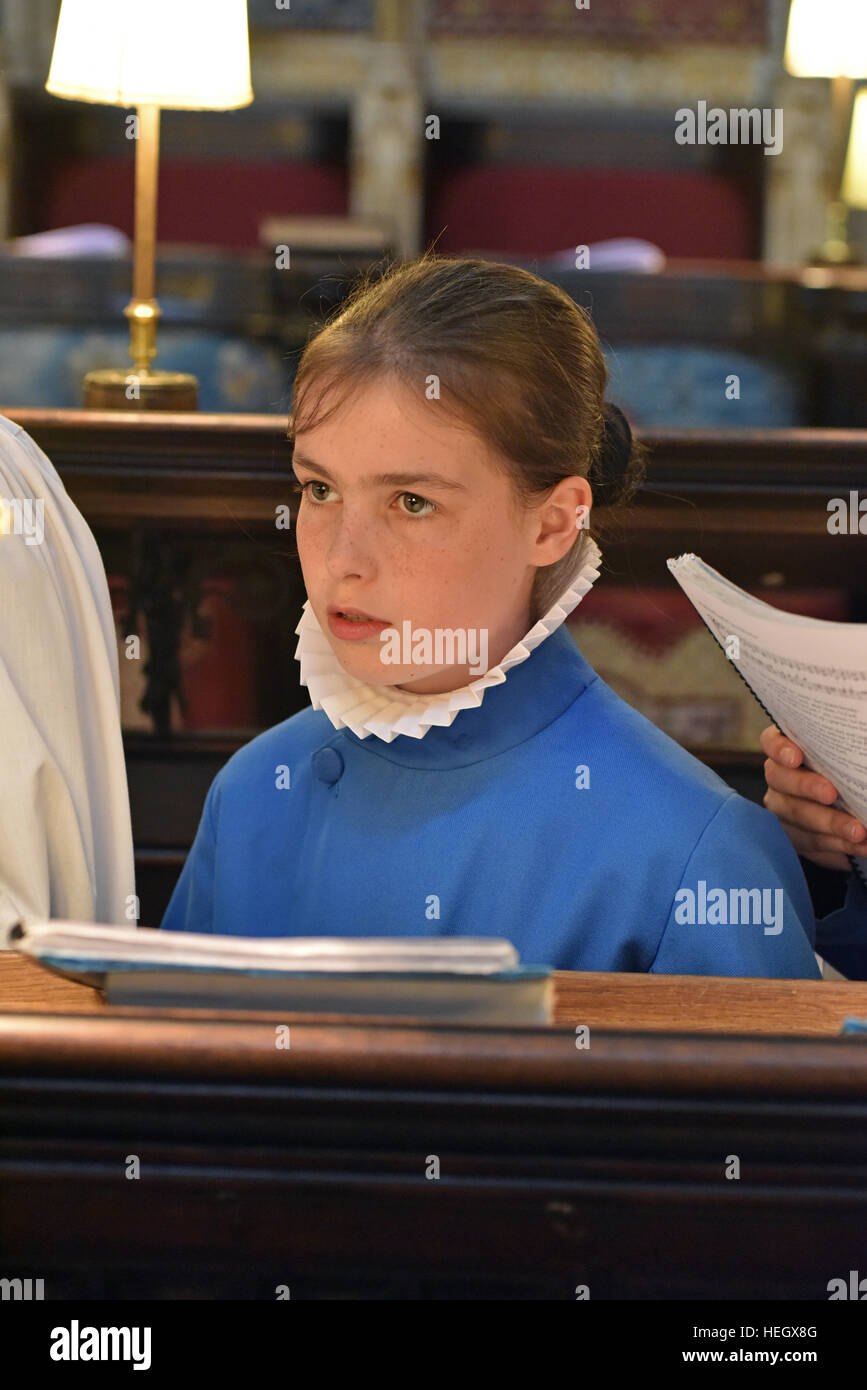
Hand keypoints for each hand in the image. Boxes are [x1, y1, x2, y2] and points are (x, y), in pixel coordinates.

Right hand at [760, 725, 866, 871]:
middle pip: (781, 780)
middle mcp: (779, 777)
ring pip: (795, 817)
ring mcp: (782, 808)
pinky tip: (858, 848)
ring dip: (829, 826)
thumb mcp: (845, 755)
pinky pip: (810, 844)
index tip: (796, 758)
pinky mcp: (794, 836)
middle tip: (833, 795)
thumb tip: (862, 746)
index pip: (771, 742)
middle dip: (807, 788)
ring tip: (859, 833)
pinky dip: (836, 847)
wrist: (852, 801)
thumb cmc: (849, 769)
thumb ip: (846, 750)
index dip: (779, 749)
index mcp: (789, 748)